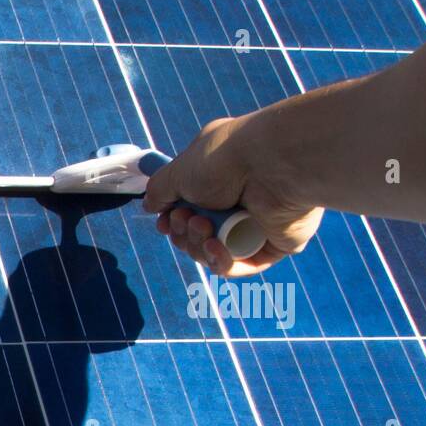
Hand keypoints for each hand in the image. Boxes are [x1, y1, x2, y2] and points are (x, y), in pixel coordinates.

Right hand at [142, 116, 324, 277]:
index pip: (190, 210)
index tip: (164, 220)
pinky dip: (223, 261)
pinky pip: (241, 266)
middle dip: (184, 233)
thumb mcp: (178, 171)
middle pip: (197, 235)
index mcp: (219, 178)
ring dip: (199, 245)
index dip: (172, 222)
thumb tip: (150, 207)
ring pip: (215, 252)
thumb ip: (159, 190)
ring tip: (203, 226)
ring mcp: (257, 223)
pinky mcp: (275, 244)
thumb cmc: (226, 160)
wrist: (272, 164)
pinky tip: (218, 246)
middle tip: (188, 218)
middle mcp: (239, 199)